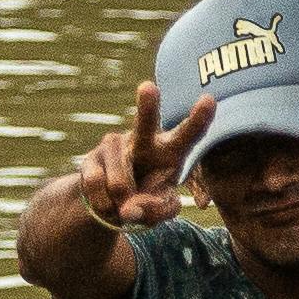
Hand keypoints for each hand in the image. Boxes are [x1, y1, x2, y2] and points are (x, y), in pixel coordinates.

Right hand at [75, 81, 217, 233]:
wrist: (109, 205)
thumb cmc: (144, 200)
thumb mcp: (160, 210)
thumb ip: (157, 211)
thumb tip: (129, 209)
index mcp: (170, 151)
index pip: (188, 134)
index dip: (199, 119)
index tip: (209, 100)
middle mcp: (142, 141)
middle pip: (145, 124)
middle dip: (147, 106)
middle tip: (148, 87)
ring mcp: (113, 145)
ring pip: (120, 184)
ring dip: (121, 205)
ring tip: (122, 206)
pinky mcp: (90, 158)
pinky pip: (96, 185)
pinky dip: (103, 205)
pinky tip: (106, 203)